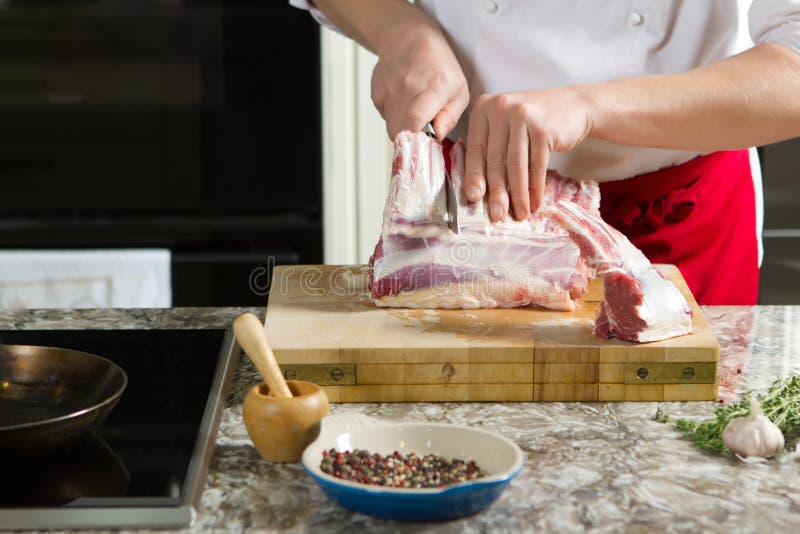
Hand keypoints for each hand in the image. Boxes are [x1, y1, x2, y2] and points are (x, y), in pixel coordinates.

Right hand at [371, 23, 468, 140]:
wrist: (408, 38)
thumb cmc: (439, 65)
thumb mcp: (459, 90)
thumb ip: (451, 117)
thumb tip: (437, 136)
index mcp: (433, 87)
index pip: (415, 120)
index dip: (418, 140)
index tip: (426, 145)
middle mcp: (408, 87)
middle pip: (400, 131)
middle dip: (411, 140)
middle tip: (422, 132)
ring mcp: (389, 89)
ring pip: (391, 127)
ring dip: (403, 128)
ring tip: (414, 112)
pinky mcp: (376, 92)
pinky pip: (384, 116)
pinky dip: (393, 115)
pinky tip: (402, 101)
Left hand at [464, 87, 593, 220]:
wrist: (573, 105)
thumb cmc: (532, 123)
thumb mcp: (505, 127)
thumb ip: (489, 148)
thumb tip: (476, 191)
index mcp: (483, 108)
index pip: (475, 148)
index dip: (474, 176)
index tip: (473, 199)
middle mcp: (500, 107)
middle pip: (495, 158)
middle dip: (496, 191)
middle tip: (497, 215)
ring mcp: (522, 115)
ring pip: (515, 164)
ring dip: (517, 194)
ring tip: (519, 214)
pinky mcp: (543, 127)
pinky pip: (537, 165)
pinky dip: (535, 188)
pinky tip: (535, 204)